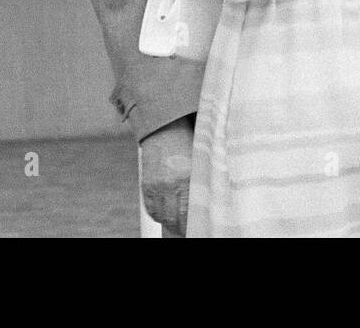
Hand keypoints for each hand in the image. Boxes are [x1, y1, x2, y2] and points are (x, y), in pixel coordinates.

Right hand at [139, 116, 194, 235]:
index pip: (191, 213)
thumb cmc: (190, 141)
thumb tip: (213, 202)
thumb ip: (206, 179)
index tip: (202, 227)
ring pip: (163, 216)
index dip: (196, 224)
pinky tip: (168, 215)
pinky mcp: (146, 186)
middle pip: (176, 218)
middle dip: (183, 227)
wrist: (165, 128)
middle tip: (191, 230)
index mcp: (188, 177)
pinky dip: (159, 215)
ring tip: (180, 225)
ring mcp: (156, 186)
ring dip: (171, 222)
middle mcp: (170, 184)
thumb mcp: (202, 158)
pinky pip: (152, 209)